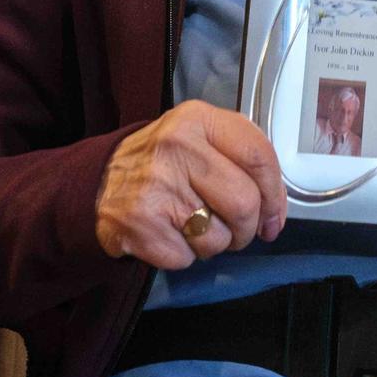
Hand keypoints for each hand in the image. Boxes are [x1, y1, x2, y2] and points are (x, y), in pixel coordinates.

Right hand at [96, 100, 286, 270]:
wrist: (101, 182)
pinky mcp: (140, 224)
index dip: (275, 194)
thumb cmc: (164, 162)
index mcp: (198, 119)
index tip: (274, 215)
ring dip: (214, 243)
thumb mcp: (200, 137)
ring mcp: (157, 186)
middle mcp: (177, 148)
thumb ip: (242, 159)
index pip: (258, 155)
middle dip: (247, 228)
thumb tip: (274, 211)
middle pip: (244, 202)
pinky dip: (184, 255)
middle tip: (236, 230)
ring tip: (194, 225)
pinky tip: (170, 234)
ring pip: (218, 237)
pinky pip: (187, 258)